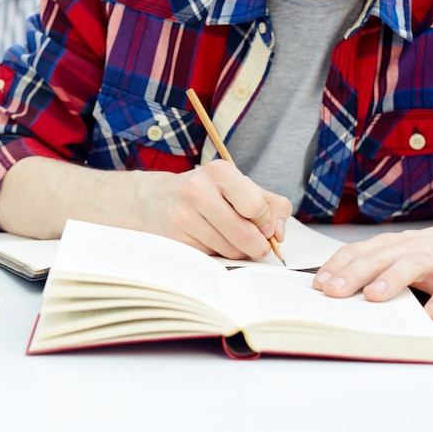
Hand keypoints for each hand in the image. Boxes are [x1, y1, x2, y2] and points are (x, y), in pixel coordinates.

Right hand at [144, 161, 291, 259]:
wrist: (152, 200)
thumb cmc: (206, 193)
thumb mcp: (237, 187)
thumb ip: (271, 205)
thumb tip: (279, 235)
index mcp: (219, 172)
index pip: (255, 205)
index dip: (266, 222)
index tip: (263, 225)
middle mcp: (197, 190)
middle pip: (245, 233)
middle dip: (258, 245)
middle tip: (257, 245)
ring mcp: (183, 217)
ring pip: (231, 251)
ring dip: (238, 252)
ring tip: (228, 238)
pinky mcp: (176, 240)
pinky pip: (213, 259)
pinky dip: (218, 256)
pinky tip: (209, 242)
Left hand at [312, 219, 432, 320]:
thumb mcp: (401, 252)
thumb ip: (375, 265)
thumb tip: (337, 287)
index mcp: (393, 246)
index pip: (359, 252)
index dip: (338, 267)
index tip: (318, 284)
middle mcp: (412, 250)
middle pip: (379, 258)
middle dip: (354, 274)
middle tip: (334, 291)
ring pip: (412, 266)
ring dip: (392, 280)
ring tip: (374, 297)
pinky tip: (432, 314)